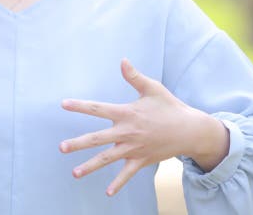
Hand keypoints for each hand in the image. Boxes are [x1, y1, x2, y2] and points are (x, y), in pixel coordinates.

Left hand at [59, 58, 228, 195]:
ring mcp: (134, 149)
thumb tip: (122, 60)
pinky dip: (118, 183)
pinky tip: (108, 193)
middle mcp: (128, 133)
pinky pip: (127, 174)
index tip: (63, 104)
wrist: (190, 130)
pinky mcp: (141, 160)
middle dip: (79, 143)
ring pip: (108, 159)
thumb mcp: (152, 88)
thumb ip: (134, 76)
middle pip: (98, 139)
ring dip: (91, 166)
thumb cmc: (169, 107)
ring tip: (74, 173)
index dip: (80, 106)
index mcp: (127, 114)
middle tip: (62, 147)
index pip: (99, 109)